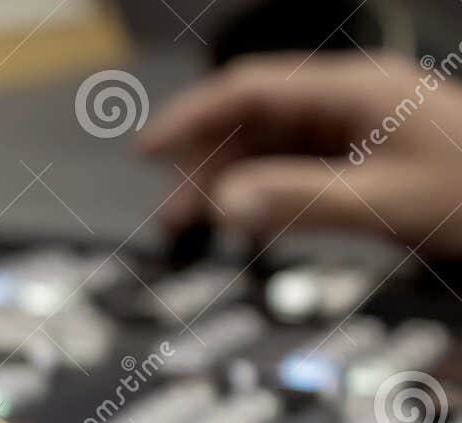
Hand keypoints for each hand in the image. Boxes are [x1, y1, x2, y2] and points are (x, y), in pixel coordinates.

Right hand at [143, 52, 461, 254]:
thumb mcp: (385, 203)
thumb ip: (299, 202)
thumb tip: (223, 206)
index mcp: (355, 90)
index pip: (250, 90)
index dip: (190, 116)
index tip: (145, 150)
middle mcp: (349, 99)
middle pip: (252, 118)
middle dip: (204, 163)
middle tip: (173, 217)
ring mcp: (354, 125)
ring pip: (268, 144)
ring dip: (228, 181)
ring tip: (202, 226)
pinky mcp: (359, 153)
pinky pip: (293, 164)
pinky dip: (262, 191)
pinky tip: (248, 220)